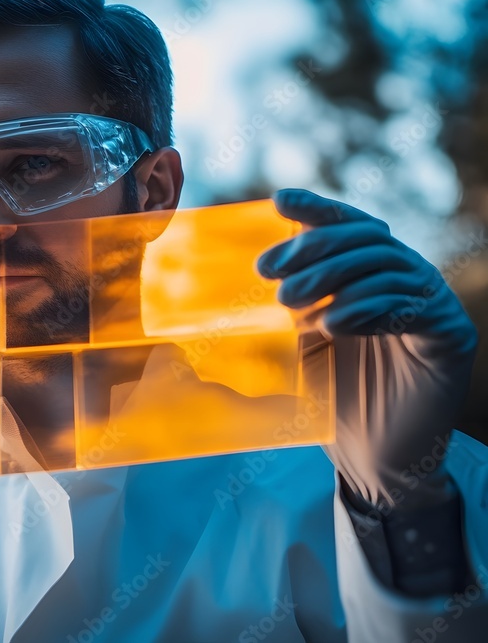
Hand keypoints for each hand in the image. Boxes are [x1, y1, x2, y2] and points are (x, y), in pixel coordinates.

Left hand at [257, 189, 477, 509]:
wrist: (372, 461)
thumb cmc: (331, 404)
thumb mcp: (290, 352)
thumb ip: (269, 319)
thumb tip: (210, 301)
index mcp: (368, 276)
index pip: (348, 227)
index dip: (318, 208)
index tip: (279, 201)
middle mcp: (404, 280)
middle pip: (367, 236)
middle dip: (314, 247)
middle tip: (269, 273)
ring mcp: (431, 304)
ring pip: (387, 263)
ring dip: (334, 278)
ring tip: (292, 305)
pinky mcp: (451, 335)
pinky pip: (413, 304)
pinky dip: (368, 308)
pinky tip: (333, 325)